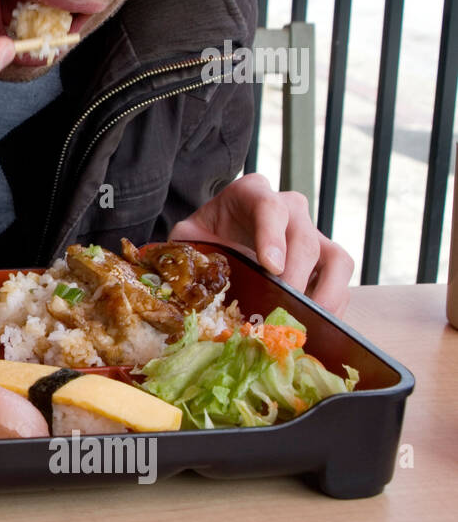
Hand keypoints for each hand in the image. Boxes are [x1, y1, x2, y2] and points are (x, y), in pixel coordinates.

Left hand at [169, 172, 353, 314]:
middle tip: (280, 308)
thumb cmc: (205, 236)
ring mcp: (312, 233)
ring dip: (324, 293)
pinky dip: (332, 305)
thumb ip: (184, 250)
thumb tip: (180, 282)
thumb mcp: (188, 236)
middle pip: (304, 239)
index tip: (271, 267)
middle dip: (294, 277)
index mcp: (251, 194)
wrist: (219, 237)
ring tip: (304, 321)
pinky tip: (315, 326)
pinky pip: (342, 280)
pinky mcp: (326, 259)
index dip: (272, 237)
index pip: (269, 207)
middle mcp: (289, 208)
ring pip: (336, 258)